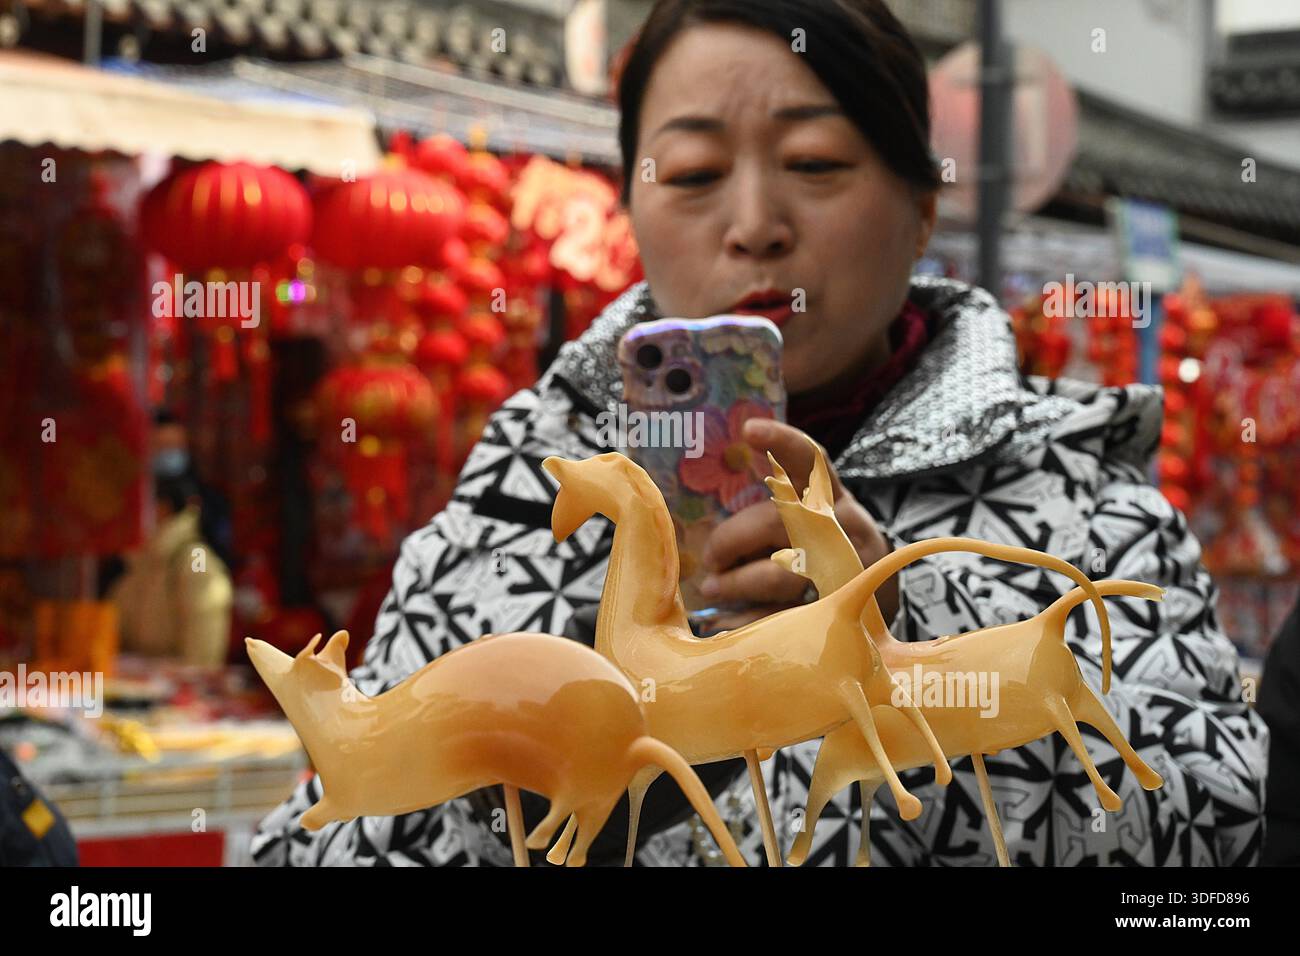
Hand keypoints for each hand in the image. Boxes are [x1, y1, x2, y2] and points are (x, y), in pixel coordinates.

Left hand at [699, 419, 897, 628]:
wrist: (880, 594)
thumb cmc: (824, 546)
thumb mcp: (812, 517)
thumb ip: (773, 509)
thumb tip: (709, 529)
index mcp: (830, 497)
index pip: (810, 460)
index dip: (782, 440)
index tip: (749, 429)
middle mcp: (842, 526)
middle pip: (776, 522)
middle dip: (731, 540)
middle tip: (709, 558)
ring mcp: (843, 569)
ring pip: (778, 575)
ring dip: (735, 584)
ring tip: (712, 587)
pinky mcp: (835, 609)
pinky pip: (781, 615)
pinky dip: (746, 618)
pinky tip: (725, 618)